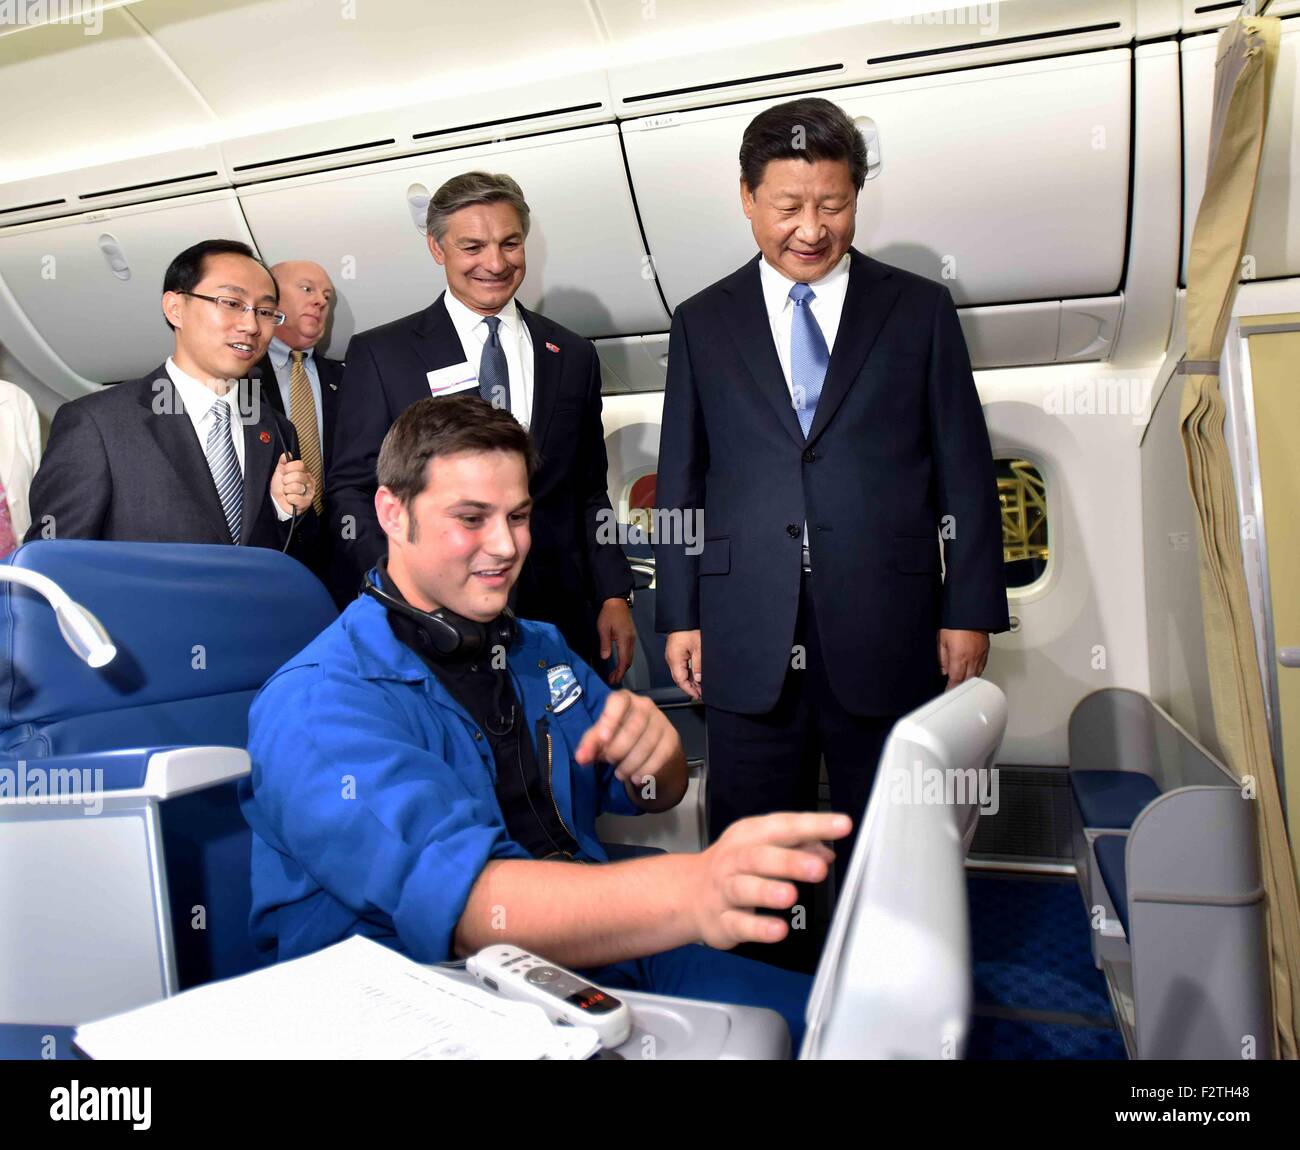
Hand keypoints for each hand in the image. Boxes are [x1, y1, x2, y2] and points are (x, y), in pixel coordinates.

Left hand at [270, 453, 314, 515]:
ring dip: (287, 490)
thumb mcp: (280, 472)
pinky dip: (288, 499)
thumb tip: (286, 454)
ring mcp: (309, 492)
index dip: (289, 468)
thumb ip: (283, 462)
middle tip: (285, 484)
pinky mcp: (306, 502)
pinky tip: (290, 499)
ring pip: (295, 487)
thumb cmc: (280, 488)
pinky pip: (294, 498)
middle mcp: (309, 481)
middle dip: (286, 480)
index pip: (299, 465)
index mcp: (304, 472)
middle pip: (298, 475)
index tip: (285, 473)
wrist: (277, 502)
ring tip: (287, 492)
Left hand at [572, 689, 680, 787]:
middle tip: (610, 761)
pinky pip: (660, 755)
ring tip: (620, 774)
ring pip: (647, 744)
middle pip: (634, 726)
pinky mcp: (672, 738)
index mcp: (624, 700)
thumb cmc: (620, 738)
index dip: (610, 719)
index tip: (603, 740)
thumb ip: (590, 746)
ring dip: (630, 763)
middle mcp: (645, 706)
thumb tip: (580, 757)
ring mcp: (661, 721)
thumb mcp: (602, 739)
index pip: (618, 702)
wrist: (650, 750)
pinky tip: (636, 778)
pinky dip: (646, 770)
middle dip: (618, 749)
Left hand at [597, 597, 635, 684]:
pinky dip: (624, 660)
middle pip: (628, 661)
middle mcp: (630, 641)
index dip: (619, 672)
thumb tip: (605, 657)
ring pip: (629, 657)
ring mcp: (631, 638)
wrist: (616, 601)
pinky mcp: (630, 636)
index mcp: (625, 640)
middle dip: (621, 672)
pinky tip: (619, 663)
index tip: (614, 679)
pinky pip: (629, 652)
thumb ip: (605, 644)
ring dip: (623, 667)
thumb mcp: (603, 629)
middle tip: (612, 679)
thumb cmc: (610, 613)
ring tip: (614, 674)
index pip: (624, 661)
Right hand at [665, 629, 701, 700]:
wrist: (683, 620)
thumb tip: (698, 679)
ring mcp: (672, 657)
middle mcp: (671, 659)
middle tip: (700, 694)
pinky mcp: (674, 654)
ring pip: (679, 674)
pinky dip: (687, 674)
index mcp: (674, 659)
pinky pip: (680, 668)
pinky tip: (694, 677)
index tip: (697, 695)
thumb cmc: (689, 629)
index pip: (680, 680)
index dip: (689, 690)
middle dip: (689, 688)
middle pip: (679, 679)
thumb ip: (698, 665)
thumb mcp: (699, 648)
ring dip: (689, 681)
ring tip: (699, 687)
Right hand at [690, 812, 851, 948]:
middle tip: (817, 869)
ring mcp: (724, 890)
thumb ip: (798, 847)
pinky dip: (758, 928)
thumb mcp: (763, 846)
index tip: (842, 825)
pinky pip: (739, 924)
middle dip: (789, 862)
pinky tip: (778, 930)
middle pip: (759, 857)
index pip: (784, 826)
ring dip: (767, 892)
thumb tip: (827, 853)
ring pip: (744, 889)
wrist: (688, 893)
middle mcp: (734, 860)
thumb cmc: (735, 866)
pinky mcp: (721, 921)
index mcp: (749, 835)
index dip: (814, 825)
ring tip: (790, 896)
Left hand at [938, 628, 988, 689]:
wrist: (971, 612)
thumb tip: (943, 670)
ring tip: (962, 683)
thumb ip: (942, 657)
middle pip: (967, 680)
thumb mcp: (942, 640)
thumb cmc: (955, 623)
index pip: (955, 679)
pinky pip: (982, 667)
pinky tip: (972, 673)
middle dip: (960, 686)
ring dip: (969, 680)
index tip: (948, 692)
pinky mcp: (986, 651)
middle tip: (954, 689)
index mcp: (959, 657)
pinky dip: (976, 672)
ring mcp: (980, 655)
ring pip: (976, 675)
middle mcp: (971, 658)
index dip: (951, 688)